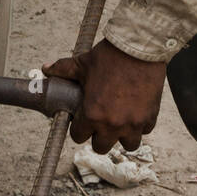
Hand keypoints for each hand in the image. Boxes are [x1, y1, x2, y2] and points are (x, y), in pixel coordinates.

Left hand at [44, 38, 166, 152]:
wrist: (139, 48)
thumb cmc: (110, 56)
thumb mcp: (82, 63)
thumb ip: (63, 69)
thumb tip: (46, 69)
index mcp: (92, 114)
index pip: (78, 137)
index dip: (79, 128)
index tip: (83, 120)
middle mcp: (112, 124)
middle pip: (101, 147)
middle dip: (99, 136)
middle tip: (101, 122)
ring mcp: (133, 123)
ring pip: (128, 145)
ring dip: (123, 136)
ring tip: (121, 122)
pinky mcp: (150, 117)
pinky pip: (145, 130)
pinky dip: (141, 124)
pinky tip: (136, 111)